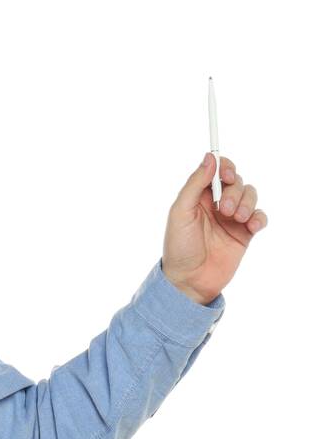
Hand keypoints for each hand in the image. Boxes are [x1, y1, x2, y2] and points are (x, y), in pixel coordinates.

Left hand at [161, 152, 268, 303]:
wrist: (189, 281)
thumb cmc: (179, 248)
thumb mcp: (180, 213)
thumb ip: (194, 184)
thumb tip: (210, 157)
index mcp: (199, 197)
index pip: (218, 171)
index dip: (226, 167)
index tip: (227, 174)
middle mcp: (216, 204)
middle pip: (237, 182)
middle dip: (234, 192)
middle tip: (224, 210)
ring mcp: (232, 219)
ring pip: (251, 196)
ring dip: (247, 203)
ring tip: (237, 219)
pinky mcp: (244, 234)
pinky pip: (260, 217)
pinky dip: (259, 218)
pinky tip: (252, 227)